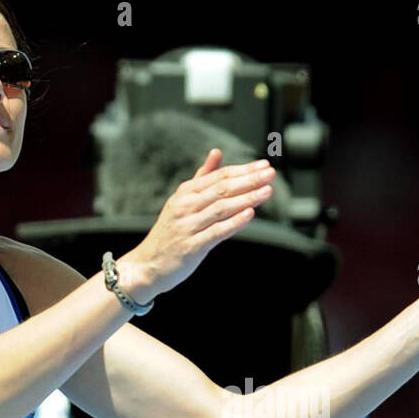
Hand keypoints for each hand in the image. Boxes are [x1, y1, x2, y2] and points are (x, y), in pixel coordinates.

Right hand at [121, 150, 276, 298]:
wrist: (147, 265)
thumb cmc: (170, 232)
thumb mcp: (182, 201)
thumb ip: (202, 177)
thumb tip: (217, 152)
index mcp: (185, 193)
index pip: (218, 176)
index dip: (243, 170)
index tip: (263, 165)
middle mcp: (186, 206)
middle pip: (222, 189)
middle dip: (248, 180)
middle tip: (270, 173)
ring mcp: (188, 226)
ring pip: (221, 208)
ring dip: (246, 198)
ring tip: (267, 191)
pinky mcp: (192, 247)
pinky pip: (216, 232)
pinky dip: (234, 222)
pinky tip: (250, 214)